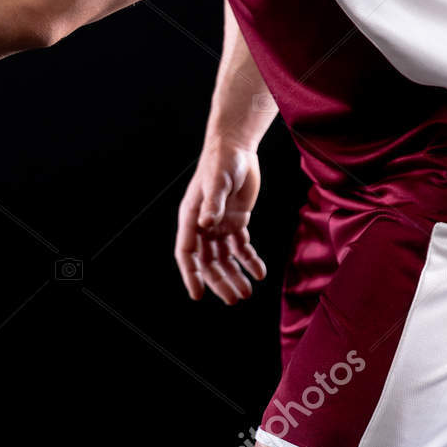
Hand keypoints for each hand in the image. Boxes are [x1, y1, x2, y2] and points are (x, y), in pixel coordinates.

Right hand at [175, 138, 266, 304]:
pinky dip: (249, 260)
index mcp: (191, 218)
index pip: (187, 253)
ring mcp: (219, 224)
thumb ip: (212, 203)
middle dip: (220, 281)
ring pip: (224, 258)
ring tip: (246, 292)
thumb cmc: (221, 161)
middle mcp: (202, 225)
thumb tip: (206, 224)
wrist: (236, 147)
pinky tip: (260, 272)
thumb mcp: (217, 180)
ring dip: (234, 275)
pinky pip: (241, 246)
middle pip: (208, 262)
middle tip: (234, 299)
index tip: (198, 295)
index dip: (191, 275)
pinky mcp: (235, 221)